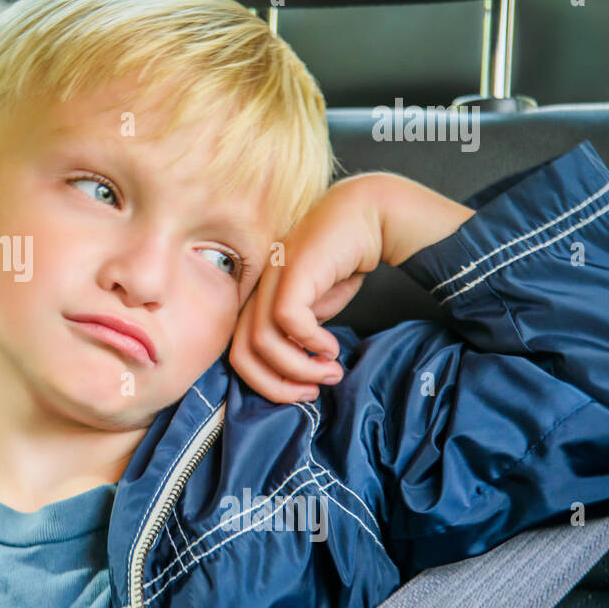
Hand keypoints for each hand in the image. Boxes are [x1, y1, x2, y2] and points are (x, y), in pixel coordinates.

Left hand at [229, 175, 386, 403]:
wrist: (368, 214)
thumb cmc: (341, 260)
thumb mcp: (317, 307)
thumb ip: (300, 334)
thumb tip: (297, 365)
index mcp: (256, 301)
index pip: (240, 353)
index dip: (268, 382)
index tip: (304, 391)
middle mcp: (256, 290)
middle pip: (241, 354)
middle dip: (277, 385)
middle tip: (312, 392)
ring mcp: (270, 277)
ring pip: (262, 341)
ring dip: (299, 368)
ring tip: (330, 371)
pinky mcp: (292, 268)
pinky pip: (288, 318)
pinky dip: (310, 341)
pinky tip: (332, 346)